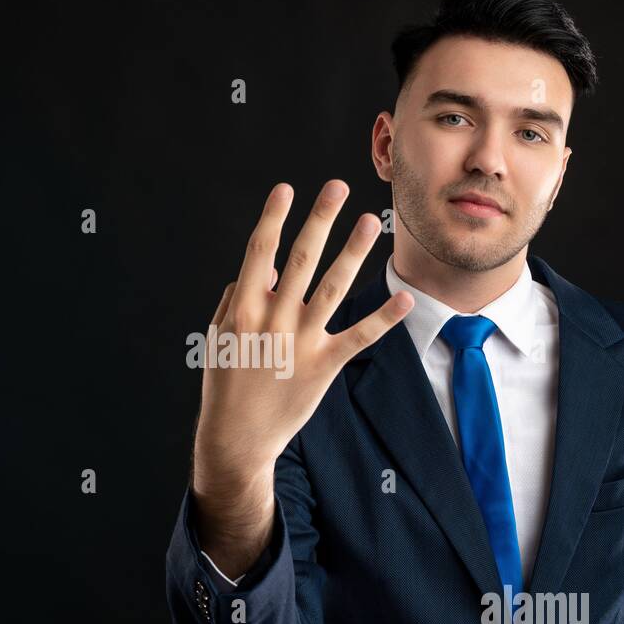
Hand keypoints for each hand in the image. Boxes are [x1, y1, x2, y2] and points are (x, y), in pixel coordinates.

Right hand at [192, 179, 413, 495]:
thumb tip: (265, 270)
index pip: (259, 252)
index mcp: (243, 308)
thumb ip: (237, 298)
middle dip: (320, 220)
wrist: (237, 436)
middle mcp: (273, 320)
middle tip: (337, 187)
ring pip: (332, 288)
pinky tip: (403, 297)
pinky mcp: (323, 366)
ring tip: (371, 223)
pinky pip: (358, 336)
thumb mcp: (220, 336)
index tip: (286, 189)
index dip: (273, 218)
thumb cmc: (225, 383)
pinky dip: (383, 318)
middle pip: (301, 260)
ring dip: (353, 252)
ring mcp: (300, 343)